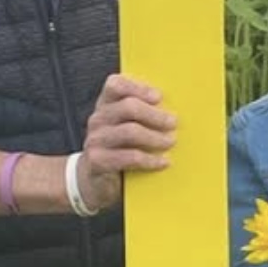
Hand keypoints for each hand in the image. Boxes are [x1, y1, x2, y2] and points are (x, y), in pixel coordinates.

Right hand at [79, 73, 176, 209]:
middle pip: (128, 107)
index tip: (159, 96)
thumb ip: (142, 114)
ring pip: (130, 131)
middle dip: (155, 115)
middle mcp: (98, 119)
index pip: (115, 85)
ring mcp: (96, 140)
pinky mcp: (97, 161)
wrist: (94, 181)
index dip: (138, 88)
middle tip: (173, 122)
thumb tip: (173, 110)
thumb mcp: (126, 127)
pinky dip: (150, 159)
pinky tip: (163, 162)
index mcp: (106, 105)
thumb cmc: (118, 149)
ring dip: (155, 137)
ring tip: (170, 142)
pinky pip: (129, 157)